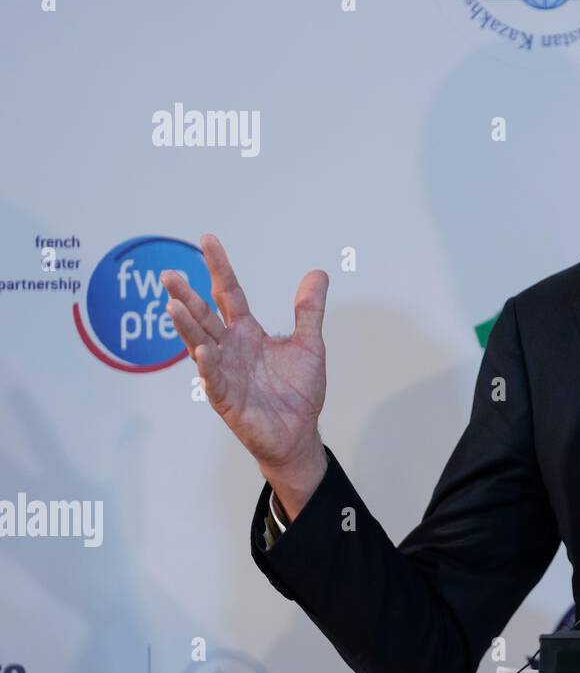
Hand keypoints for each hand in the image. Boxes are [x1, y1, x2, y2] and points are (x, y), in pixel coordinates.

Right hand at [162, 235, 328, 508]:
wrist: (299, 433)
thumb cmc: (298, 391)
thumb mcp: (309, 344)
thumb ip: (309, 310)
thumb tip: (318, 273)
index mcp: (246, 332)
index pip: (228, 293)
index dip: (219, 268)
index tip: (208, 239)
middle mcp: (230, 348)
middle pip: (205, 316)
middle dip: (187, 295)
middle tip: (168, 273)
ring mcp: (224, 372)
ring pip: (200, 343)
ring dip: (187, 325)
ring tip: (173, 304)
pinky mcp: (226, 398)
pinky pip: (213, 379)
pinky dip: (207, 364)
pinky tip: (200, 350)